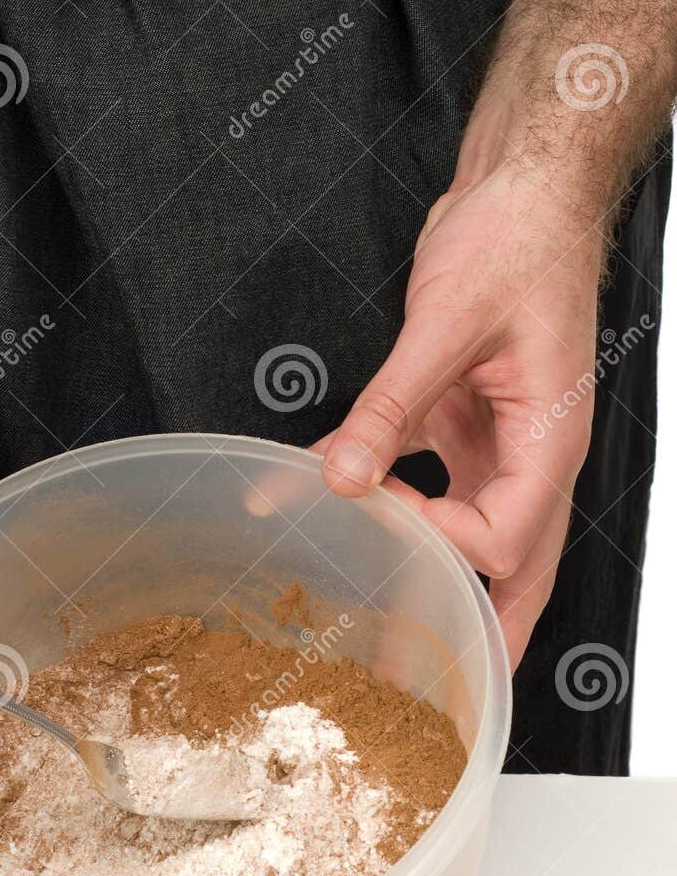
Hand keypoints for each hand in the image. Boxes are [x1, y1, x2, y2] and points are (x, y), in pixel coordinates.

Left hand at [319, 161, 603, 668]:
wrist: (524, 189)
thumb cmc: (516, 242)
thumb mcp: (446, 323)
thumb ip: (392, 405)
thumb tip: (343, 474)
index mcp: (548, 442)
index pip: (504, 537)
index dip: (445, 549)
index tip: (383, 527)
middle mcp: (531, 454)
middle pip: (515, 567)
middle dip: (482, 627)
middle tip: (441, 686)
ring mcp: (500, 440)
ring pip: (471, 533)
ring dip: (428, 569)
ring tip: (385, 623)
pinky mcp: (465, 418)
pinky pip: (424, 473)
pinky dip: (381, 490)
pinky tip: (328, 495)